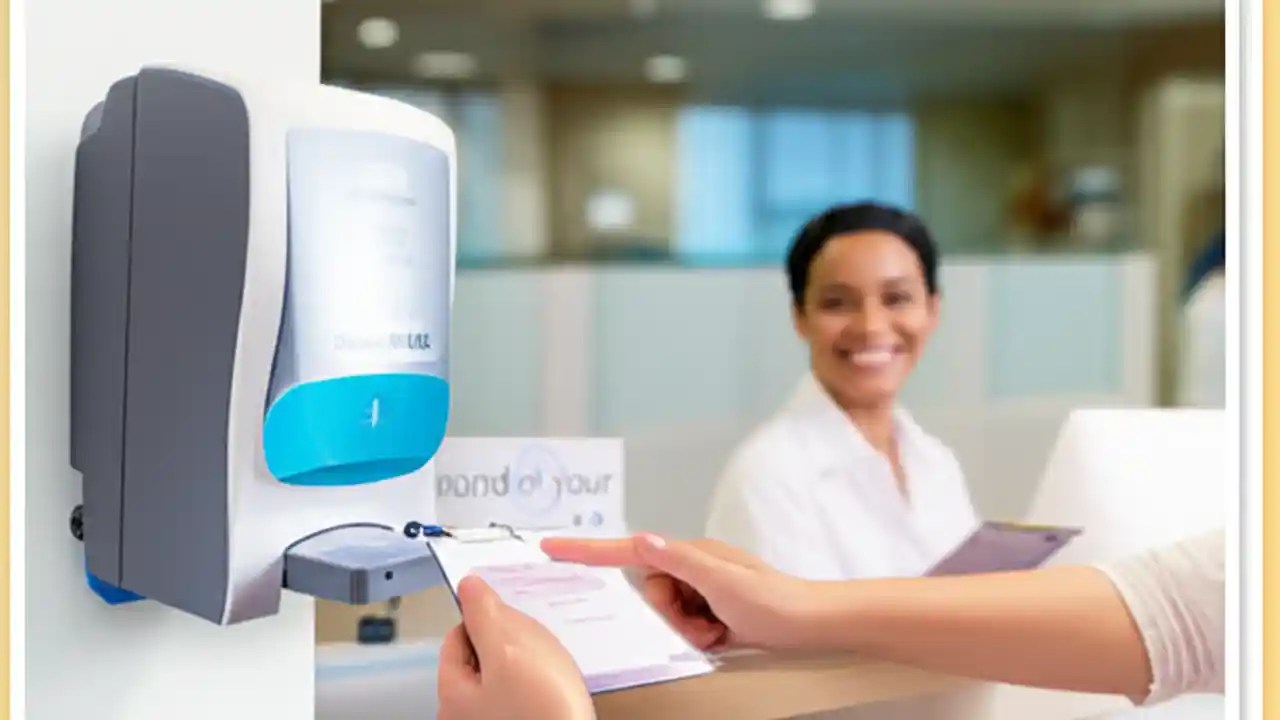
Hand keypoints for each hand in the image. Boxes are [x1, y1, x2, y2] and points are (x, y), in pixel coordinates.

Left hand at [437, 576, 595, 719]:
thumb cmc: (543, 711)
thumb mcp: (509, 648)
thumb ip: (484, 614)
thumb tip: (468, 587)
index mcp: (452, 693)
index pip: (457, 636)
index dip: (485, 620)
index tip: (512, 619)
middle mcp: (466, 715)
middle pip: (482, 658)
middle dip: (510, 645)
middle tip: (537, 648)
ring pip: (506, 679)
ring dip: (529, 667)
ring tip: (551, 673)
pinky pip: (524, 698)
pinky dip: (540, 689)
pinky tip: (556, 692)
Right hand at [541, 533, 821, 651]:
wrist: (810, 623)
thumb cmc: (773, 600)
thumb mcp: (722, 581)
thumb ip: (679, 561)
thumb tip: (642, 539)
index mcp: (688, 553)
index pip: (629, 549)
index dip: (587, 550)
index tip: (552, 547)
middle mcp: (691, 565)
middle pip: (648, 593)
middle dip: (670, 615)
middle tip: (704, 624)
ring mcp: (700, 586)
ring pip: (663, 612)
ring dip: (685, 628)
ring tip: (717, 630)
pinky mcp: (708, 606)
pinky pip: (681, 624)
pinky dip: (697, 635)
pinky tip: (721, 633)